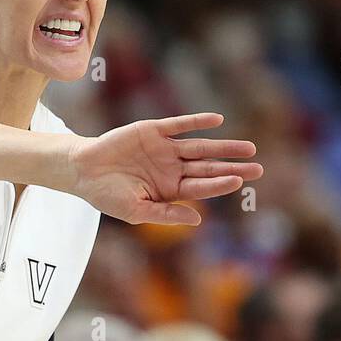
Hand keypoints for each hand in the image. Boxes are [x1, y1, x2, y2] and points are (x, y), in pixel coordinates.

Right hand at [65, 113, 261, 224]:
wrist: (82, 170)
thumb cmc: (106, 195)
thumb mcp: (136, 211)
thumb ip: (166, 214)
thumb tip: (198, 219)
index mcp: (170, 190)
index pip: (201, 187)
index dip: (220, 183)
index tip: (239, 181)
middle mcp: (172, 169)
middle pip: (208, 167)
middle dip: (232, 166)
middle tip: (258, 168)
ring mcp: (164, 149)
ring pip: (200, 147)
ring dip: (224, 146)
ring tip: (248, 148)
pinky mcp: (154, 130)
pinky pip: (180, 125)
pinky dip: (197, 122)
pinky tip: (217, 121)